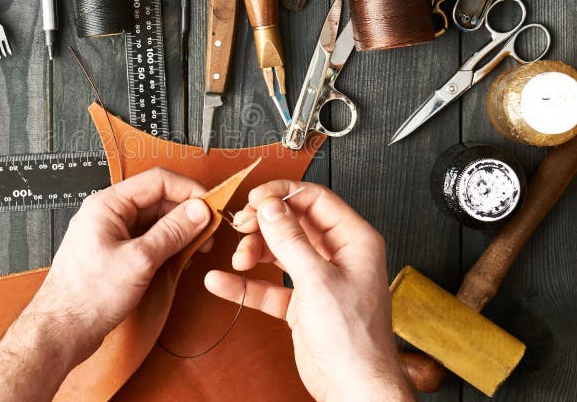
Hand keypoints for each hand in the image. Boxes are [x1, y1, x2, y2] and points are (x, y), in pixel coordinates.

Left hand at [0, 168, 211, 401]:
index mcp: (107, 204)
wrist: (62, 330)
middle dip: (186, 214)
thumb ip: (172, 232)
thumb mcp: (140, 260)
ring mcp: (110, 234)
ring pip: (153, 221)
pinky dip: (166, 246)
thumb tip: (198, 211)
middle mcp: (107, 214)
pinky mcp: (114, 254)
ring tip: (198, 248)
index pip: (157, 181)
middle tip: (209, 231)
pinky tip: (180, 259)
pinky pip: (146, 239)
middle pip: (157, 200)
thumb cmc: (87, 297)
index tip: (211, 205)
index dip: (188, 190)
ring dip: (178, 232)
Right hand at [204, 181, 412, 401]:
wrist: (353, 388)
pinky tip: (222, 281)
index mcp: (354, 240)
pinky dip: (246, 284)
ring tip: (238, 259)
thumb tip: (270, 206)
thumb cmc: (354, 338)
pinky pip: (268, 285)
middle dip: (264, 224)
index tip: (255, 199)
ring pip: (278, 251)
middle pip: (293, 223)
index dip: (283, 194)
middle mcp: (337, 256)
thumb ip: (289, 239)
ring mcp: (317, 279)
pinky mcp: (301, 304)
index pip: (315, 199)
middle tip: (242, 226)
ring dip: (254, 252)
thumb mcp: (317, 280)